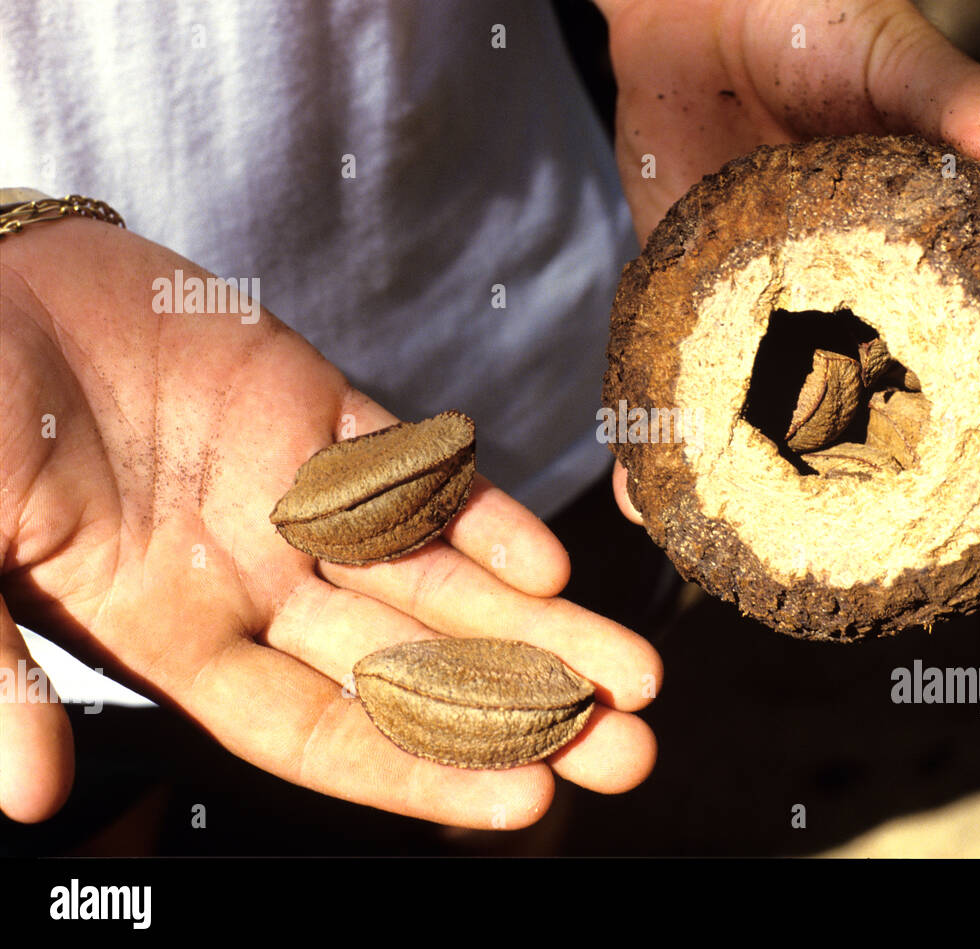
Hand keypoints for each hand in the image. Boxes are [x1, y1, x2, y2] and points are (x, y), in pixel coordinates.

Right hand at [0, 219, 659, 827]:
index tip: (521, 801)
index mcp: (173, 630)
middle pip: (408, 663)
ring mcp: (294, 492)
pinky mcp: (317, 406)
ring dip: (534, 622)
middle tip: (625, 748)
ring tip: (632, 672)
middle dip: (516, 705)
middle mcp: (252, 576)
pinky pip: (412, 467)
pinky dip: (477, 510)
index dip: (415, 767)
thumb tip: (28, 798)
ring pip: (436, 575)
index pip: (317, 728)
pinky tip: (547, 559)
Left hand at [599, 0, 979, 514]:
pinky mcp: (685, 290)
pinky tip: (640, 486)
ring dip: (735, 480)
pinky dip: (655, 423)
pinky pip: (671, 371)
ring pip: (751, 408)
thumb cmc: (815, 10)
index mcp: (905, 259)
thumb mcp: (896, 57)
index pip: (941, 358)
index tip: (959, 521)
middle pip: (843, 408)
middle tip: (836, 574)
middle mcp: (835, 296)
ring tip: (726, 557)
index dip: (950, 435)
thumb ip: (968, 107)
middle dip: (834, 489)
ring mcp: (756, 302)